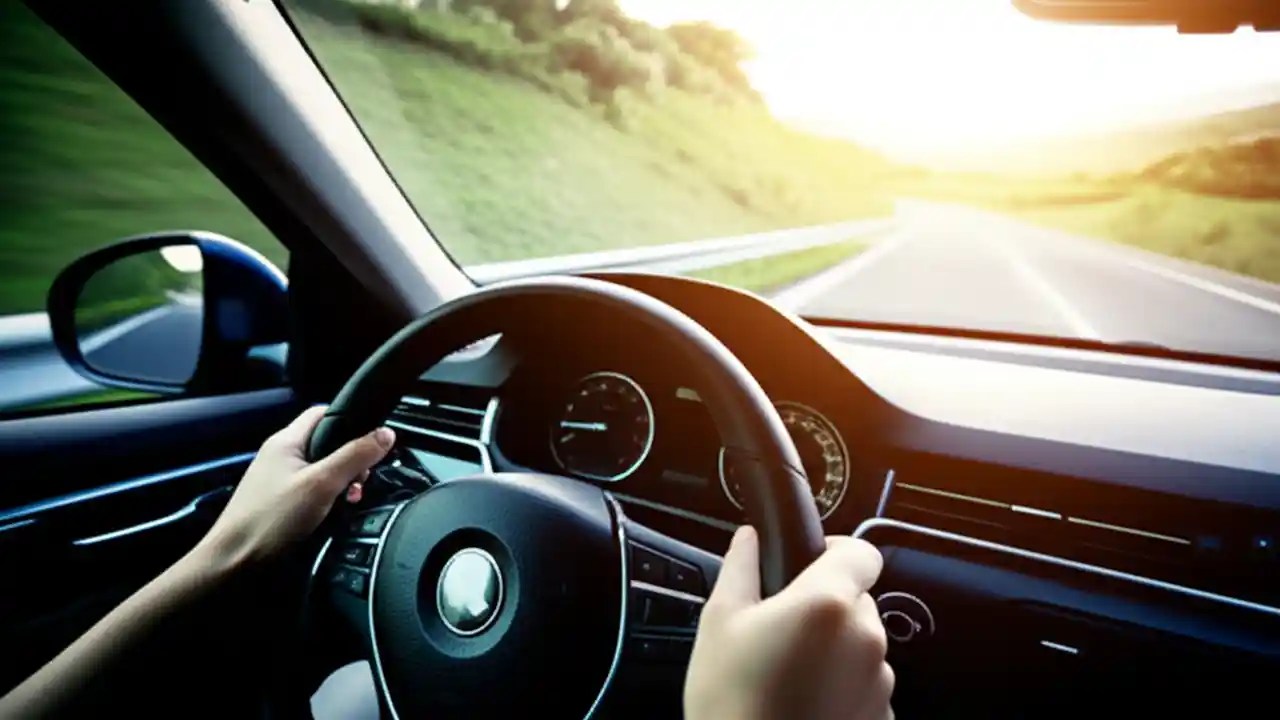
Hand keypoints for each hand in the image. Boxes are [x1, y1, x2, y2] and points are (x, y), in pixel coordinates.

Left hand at [197, 406, 394, 569]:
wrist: (234, 560)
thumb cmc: (272, 518)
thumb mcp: (322, 483)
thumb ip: (355, 456)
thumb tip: (386, 433)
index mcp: (287, 440)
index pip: (324, 413)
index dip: (352, 422)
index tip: (372, 442)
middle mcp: (281, 455)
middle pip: (327, 442)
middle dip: (352, 458)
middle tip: (362, 479)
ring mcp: (278, 478)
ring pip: (322, 467)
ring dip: (342, 479)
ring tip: (351, 498)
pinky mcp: (279, 500)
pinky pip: (312, 488)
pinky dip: (328, 495)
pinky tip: (334, 510)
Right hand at [684, 526, 892, 719]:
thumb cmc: (731, 704)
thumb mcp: (719, 624)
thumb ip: (740, 568)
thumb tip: (749, 538)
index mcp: (827, 603)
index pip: (862, 551)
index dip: (834, 551)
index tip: (807, 564)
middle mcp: (866, 638)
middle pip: (857, 599)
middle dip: (824, 606)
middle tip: (779, 630)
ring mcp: (878, 683)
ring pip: (861, 645)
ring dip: (834, 650)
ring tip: (787, 675)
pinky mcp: (881, 718)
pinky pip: (864, 686)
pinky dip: (841, 688)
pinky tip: (802, 704)